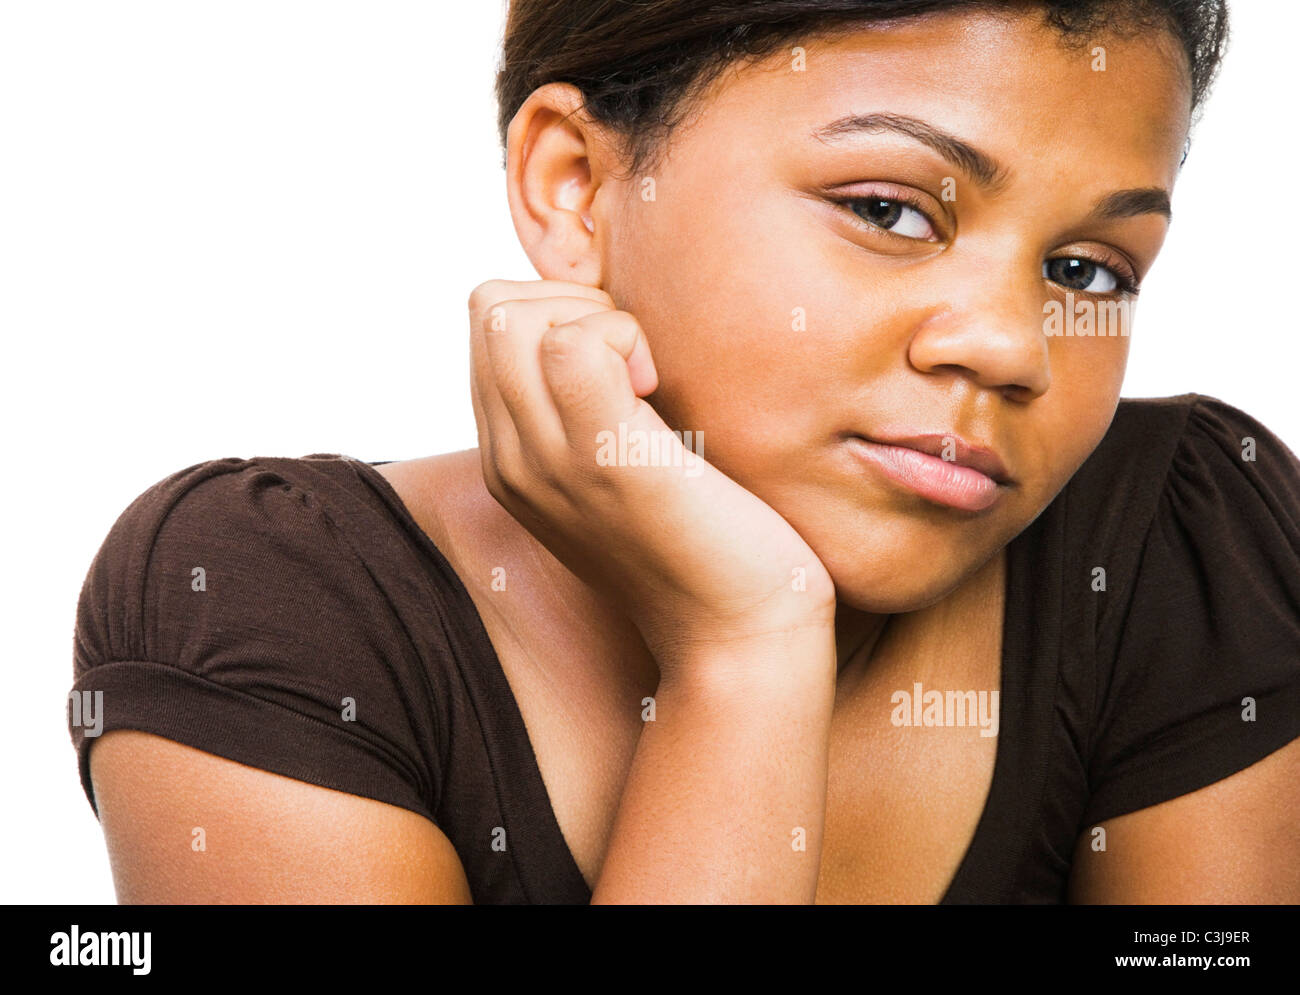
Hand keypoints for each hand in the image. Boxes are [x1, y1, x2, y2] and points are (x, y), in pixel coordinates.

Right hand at [468, 278, 835, 675]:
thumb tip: (607, 333)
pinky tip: (658, 388)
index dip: (558, 313)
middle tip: (637, 366)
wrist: (739, 635)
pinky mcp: (603, 459)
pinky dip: (621, 336)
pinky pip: (572, 345)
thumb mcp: (624, 467)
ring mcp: (548, 461)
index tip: (624, 367)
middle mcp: (511, 460)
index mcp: (511, 459)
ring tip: (646, 381)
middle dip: (570, 303)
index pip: (487, 325)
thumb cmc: (705, 541)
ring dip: (594, 318)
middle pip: (488, 308)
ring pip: (512, 317)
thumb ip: (591, 409)